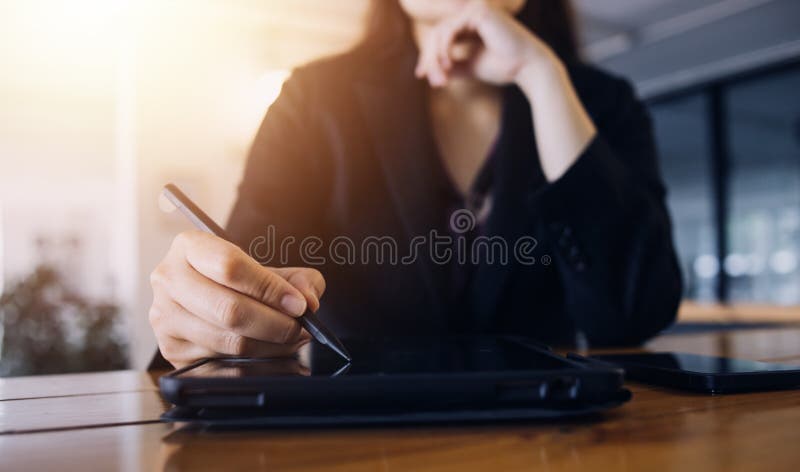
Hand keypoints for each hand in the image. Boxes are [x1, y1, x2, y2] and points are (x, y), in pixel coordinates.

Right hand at [148, 230, 325, 367]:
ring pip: (228, 341)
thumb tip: (309, 300)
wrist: (201, 297)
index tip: (299, 304)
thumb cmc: (237, 281)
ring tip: (291, 339)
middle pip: (229, 309)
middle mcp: (169, 279)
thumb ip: (297, 279)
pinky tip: (273, 354)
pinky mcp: (170, 349)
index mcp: (189, 247)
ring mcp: (165, 317)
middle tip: (300, 328)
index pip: (231, 266)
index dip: (270, 288)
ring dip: (270, 346)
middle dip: (275, 323)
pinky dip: (257, 364)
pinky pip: (223, 365)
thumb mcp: (267, 269)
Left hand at [414, 0, 557, 86]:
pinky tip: (447, 64)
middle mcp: (472, 13)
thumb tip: (430, 72)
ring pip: (441, 32)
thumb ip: (452, 66)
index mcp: (471, 24)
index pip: (441, 37)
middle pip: (437, 34)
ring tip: (441, 78)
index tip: (421, 75)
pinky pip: (451, 30)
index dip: (428, 56)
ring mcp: (475, 10)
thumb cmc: (504, 67)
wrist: (527, 67)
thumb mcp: (470, 67)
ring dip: (436, 57)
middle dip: (430, 59)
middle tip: (431, 80)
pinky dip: (445, 49)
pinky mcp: (478, 12)